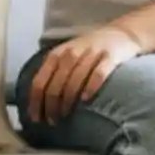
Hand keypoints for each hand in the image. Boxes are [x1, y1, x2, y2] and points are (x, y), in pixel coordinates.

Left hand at [27, 25, 141, 124]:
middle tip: (52, 121)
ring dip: (67, 101)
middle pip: (56, 84)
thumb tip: (37, 101)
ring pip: (74, 80)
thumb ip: (53, 72)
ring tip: (65, 115)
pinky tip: (86, 99)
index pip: (40, 80)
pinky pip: (98, 73)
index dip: (35, 101)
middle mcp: (71, 53)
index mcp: (57, 54)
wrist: (119, 34)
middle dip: (51, 106)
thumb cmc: (87, 51)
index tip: (35, 118)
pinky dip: (90, 87)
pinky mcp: (109, 57)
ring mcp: (91, 54)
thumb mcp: (65, 56)